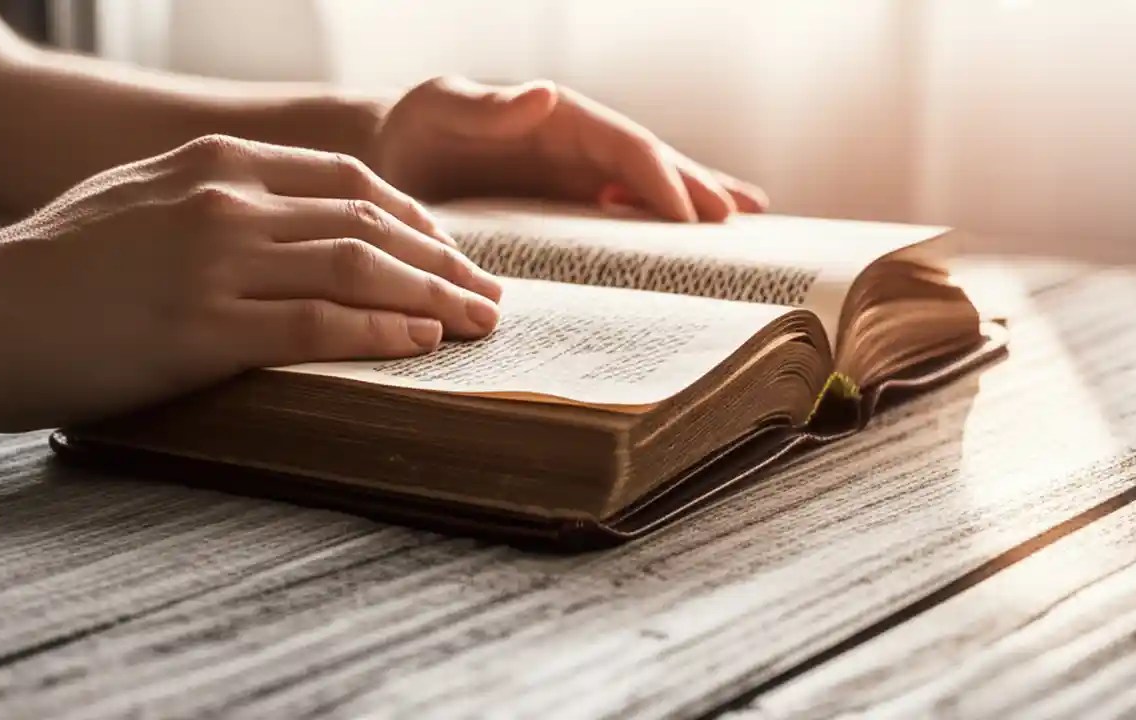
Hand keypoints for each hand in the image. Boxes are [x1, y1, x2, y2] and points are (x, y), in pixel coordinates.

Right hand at [0, 135, 501, 433]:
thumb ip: (220, 200)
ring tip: (478, 322)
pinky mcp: (201, 329)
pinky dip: (380, 333)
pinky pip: (317, 327)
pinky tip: (421, 343)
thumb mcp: (144, 199)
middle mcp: (226, 200)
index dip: (415, 218)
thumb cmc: (54, 265)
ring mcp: (216, 261)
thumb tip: (293, 227)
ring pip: (358, 270)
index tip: (449, 251)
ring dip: (433, 295)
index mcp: (217, 162)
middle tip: (489, 294)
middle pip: (370, 224)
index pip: (349, 181)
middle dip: (444, 259)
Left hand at [372, 76, 768, 222]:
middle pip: (649, 163)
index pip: (623, 145)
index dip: (660, 177)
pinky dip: (654, 225)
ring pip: (644, 187)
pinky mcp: (563, 203)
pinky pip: (618, 213)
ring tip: (744, 221)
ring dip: (692, 203)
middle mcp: (576, 145)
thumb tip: (547, 93)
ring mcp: (574, 175)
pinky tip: (682, 242)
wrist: (390, 154)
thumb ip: (487, 107)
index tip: (692, 215)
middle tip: (743, 217)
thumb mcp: (441, 108)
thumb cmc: (414, 128)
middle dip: (695, 187)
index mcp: (557, 118)